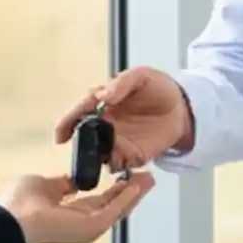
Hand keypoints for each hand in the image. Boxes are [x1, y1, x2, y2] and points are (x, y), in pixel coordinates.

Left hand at [0, 173, 153, 242]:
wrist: (11, 217)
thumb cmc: (18, 203)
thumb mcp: (44, 184)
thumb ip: (62, 184)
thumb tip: (72, 181)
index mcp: (69, 213)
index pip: (99, 201)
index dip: (115, 188)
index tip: (127, 174)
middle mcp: (81, 222)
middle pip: (114, 205)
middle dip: (131, 190)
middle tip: (146, 176)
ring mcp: (87, 227)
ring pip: (119, 208)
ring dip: (135, 193)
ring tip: (149, 178)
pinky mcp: (92, 227)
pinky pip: (116, 210)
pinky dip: (129, 196)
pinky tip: (137, 183)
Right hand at [55, 66, 194, 169]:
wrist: (182, 107)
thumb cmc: (157, 88)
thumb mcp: (141, 76)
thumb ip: (122, 83)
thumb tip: (102, 96)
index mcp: (102, 104)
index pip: (79, 113)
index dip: (67, 123)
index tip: (61, 135)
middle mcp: (104, 125)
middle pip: (85, 138)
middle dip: (82, 144)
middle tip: (86, 146)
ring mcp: (117, 142)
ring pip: (98, 154)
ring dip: (99, 156)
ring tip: (108, 153)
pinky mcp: (131, 156)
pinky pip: (118, 165)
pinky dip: (116, 166)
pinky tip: (122, 162)